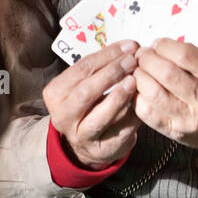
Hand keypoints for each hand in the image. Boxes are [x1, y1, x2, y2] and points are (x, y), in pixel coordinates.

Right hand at [42, 40, 142, 169]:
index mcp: (55, 94)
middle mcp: (63, 116)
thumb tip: (130, 48)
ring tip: (135, 81)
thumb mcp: (87, 83)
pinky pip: (118, 132)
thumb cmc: (90, 103)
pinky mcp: (100, 151)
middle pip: (86, 92)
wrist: (90, 141)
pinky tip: (142, 103)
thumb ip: (102, 67)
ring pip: (100, 116)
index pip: (81, 69)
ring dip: (119, 96)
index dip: (107, 55)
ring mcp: (80, 136)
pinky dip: (131, 116)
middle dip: (111, 73)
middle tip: (133, 61)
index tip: (129, 46)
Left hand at [134, 39, 197, 164]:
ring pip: (153, 95)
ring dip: (139, 78)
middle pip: (166, 74)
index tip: (158, 43)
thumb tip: (165, 47)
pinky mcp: (178, 133)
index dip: (165, 45)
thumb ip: (196, 55)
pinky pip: (149, 116)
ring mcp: (190, 119)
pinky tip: (141, 90)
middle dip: (148, 59)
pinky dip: (138, 99)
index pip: (185, 56)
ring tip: (139, 70)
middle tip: (143, 54)